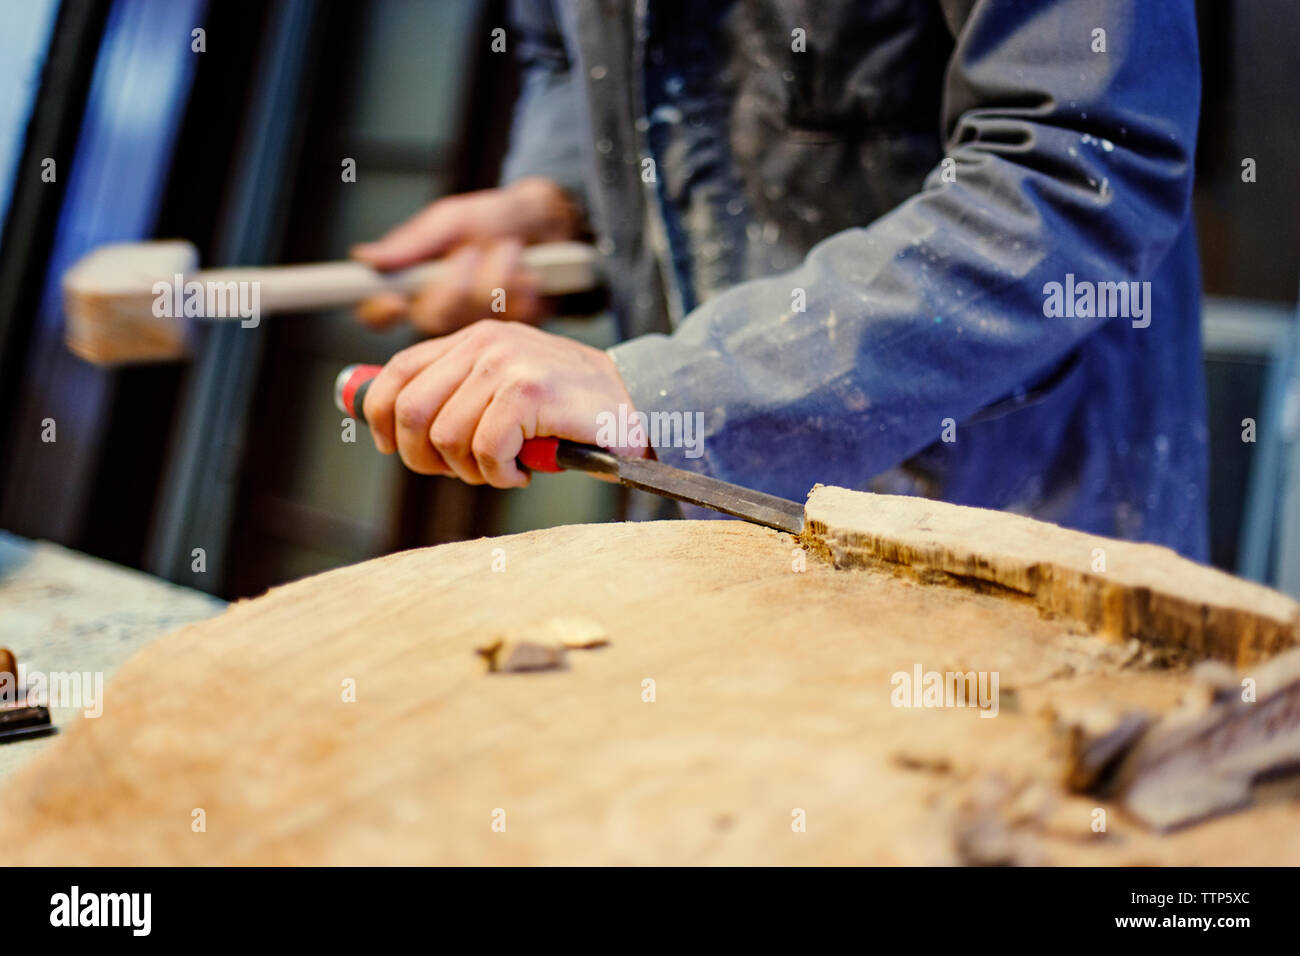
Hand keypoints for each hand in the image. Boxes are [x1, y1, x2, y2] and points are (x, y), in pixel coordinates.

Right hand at [351, 177, 582, 334]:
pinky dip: (522, 278)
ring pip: (476, 310)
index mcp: (414, 284)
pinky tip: (527, 269)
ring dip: (496, 269)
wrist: (548, 224)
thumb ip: (413, 242)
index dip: (379, 312)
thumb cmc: (493, 220)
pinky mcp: (514, 328)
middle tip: (471, 251)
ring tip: (507, 248)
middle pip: (431, 318)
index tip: (393, 299)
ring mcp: (477, 323)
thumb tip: (365, 258)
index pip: (378, 312)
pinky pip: (514, 310)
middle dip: (455, 281)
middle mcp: (442, 310)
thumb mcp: (451, 218)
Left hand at [362, 319, 647, 486]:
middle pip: (408, 410)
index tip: (396, 448)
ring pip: (446, 437)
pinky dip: (499, 474)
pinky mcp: (528, 391)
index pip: (396, 373)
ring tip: (503, 469)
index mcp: (473, 339)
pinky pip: (484, 449)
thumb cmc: (572, 408)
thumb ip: (459, 394)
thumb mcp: (507, 387)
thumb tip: (393, 425)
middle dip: (425, 457)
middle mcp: (484, 344)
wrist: (639, 403)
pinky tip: (522, 471)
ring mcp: (506, 364)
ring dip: (471, 471)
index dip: (381, 417)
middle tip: (462, 471)